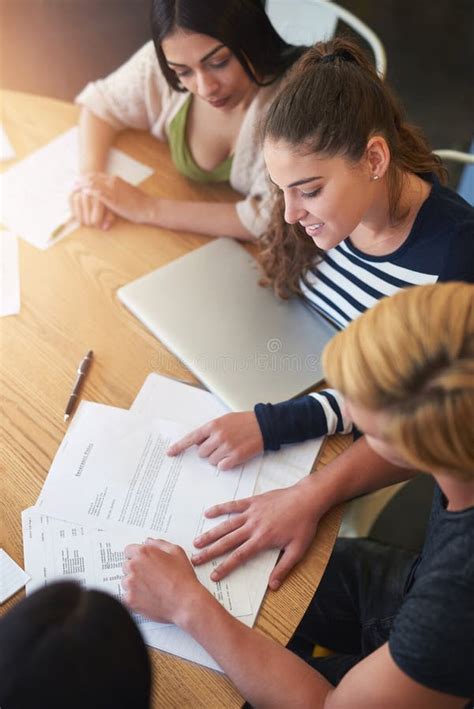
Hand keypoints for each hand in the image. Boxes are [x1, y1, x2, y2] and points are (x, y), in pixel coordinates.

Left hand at [75, 173, 156, 223]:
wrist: (148, 207)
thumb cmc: (139, 203)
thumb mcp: (126, 192)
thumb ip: (118, 190)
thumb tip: (112, 193)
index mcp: (116, 179)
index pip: (98, 175)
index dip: (87, 177)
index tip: (80, 180)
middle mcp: (113, 181)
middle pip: (93, 177)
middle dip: (82, 180)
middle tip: (73, 183)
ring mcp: (113, 190)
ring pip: (93, 184)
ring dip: (82, 185)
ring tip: (74, 187)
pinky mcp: (113, 199)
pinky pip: (98, 194)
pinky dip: (89, 192)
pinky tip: (83, 193)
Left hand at [122, 538, 205, 624]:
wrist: (185, 601)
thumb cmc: (182, 578)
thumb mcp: (176, 552)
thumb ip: (159, 544)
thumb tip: (149, 542)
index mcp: (144, 553)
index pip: (128, 550)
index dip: (136, 556)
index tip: (141, 561)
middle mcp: (134, 566)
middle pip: (126, 566)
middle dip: (136, 570)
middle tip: (150, 577)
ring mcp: (130, 583)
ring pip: (125, 582)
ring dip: (134, 584)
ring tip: (151, 588)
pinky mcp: (129, 599)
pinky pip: (126, 597)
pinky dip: (134, 598)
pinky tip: (147, 598)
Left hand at [167, 412, 263, 469]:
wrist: (263, 425)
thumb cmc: (243, 422)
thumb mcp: (223, 420)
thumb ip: (209, 431)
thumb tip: (198, 443)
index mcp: (213, 425)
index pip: (191, 438)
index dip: (179, 447)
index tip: (170, 453)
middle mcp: (218, 436)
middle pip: (201, 454)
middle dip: (208, 452)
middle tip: (219, 446)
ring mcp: (227, 447)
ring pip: (212, 461)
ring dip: (217, 458)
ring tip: (229, 449)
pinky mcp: (236, 456)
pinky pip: (222, 467)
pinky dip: (226, 464)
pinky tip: (233, 456)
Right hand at [192, 479, 320, 589]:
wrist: (307, 499)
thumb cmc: (304, 525)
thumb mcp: (297, 550)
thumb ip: (283, 567)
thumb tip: (273, 586)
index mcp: (262, 540)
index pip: (239, 556)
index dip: (224, 566)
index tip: (213, 575)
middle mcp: (253, 527)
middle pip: (227, 541)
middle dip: (210, 552)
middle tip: (195, 559)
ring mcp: (252, 512)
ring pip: (226, 525)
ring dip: (210, 533)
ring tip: (196, 541)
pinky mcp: (253, 501)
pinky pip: (233, 505)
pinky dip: (220, 508)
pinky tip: (208, 513)